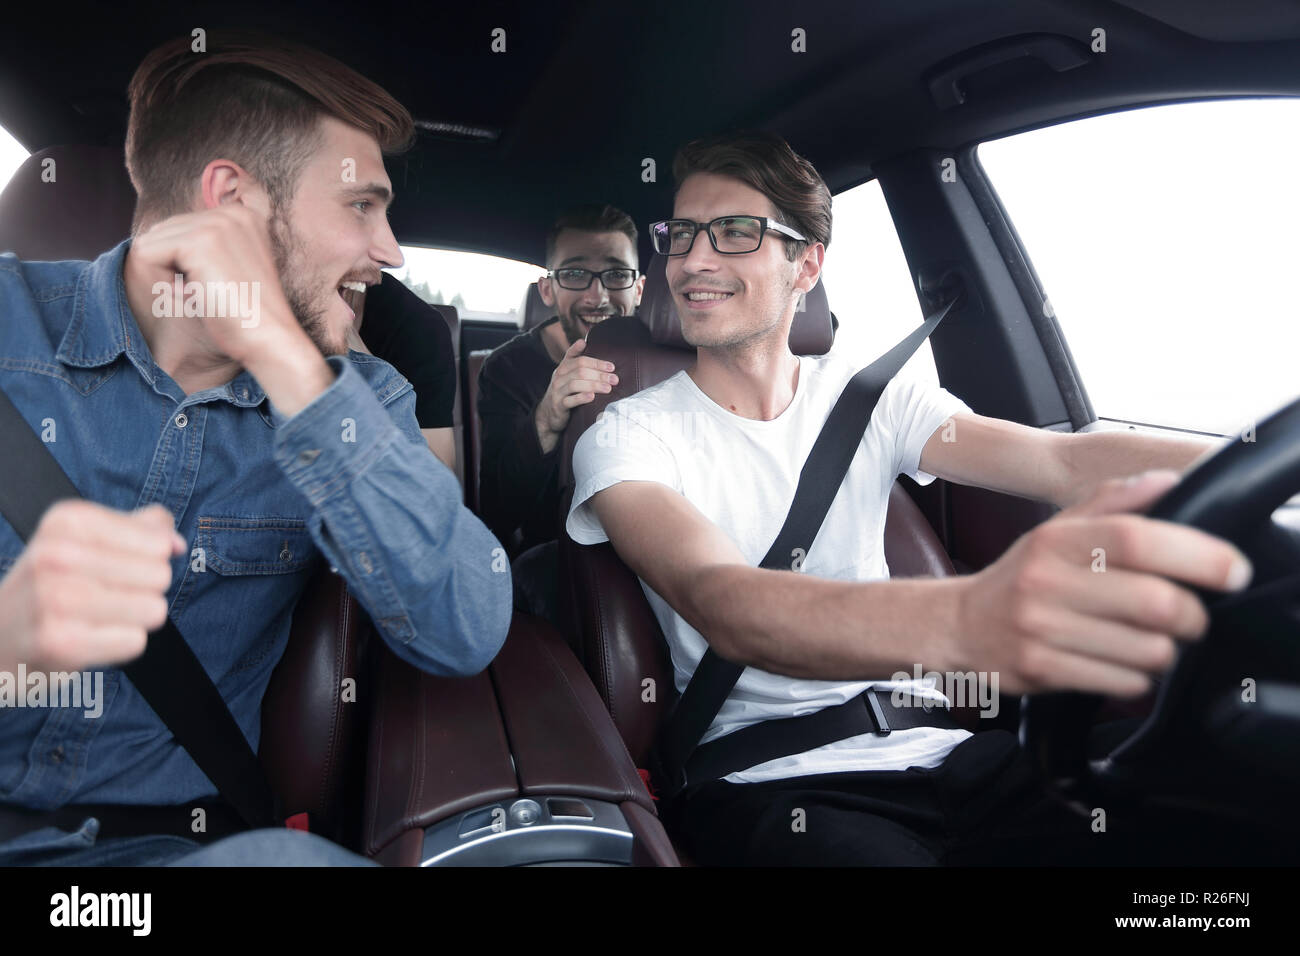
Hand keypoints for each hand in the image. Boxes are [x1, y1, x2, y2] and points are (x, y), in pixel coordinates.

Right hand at [0, 502, 185, 672]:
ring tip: (96, 617)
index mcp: (68, 520)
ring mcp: (56, 600)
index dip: (149, 559)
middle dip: (142, 591)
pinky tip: (88, 639)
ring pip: (153, 610)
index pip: (159, 543)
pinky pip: (135, 641)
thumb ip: (142, 528)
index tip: (113, 567)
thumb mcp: (86, 539)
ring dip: (133, 619)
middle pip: (160, 576)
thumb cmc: (52, 583)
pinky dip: (119, 645)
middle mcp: (57, 555)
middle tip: (103, 597)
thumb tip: (176, 542)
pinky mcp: (61, 644)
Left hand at [128, 204, 303, 367]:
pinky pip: (146, 254)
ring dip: (166, 277)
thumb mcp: (228, 269)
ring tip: (205, 295)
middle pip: (162, 232)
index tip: (219, 286)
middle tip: (210, 294)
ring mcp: (217, 223)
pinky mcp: (200, 241)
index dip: (184, 266)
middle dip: (173, 269)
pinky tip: (194, 297)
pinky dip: (160, 283)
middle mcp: (231, 211)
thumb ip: (202, 247)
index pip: (179, 228)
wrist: (271, 339)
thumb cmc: (249, 316)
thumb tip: (149, 239)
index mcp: (242, 215)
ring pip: (151, 242)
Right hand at [534, 338, 617, 451]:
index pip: (580, 360)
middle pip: (580, 371)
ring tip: (608, 388)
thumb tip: (583, 340)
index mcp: (563, 367)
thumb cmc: (563, 391)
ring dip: (594, 385)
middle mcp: (559, 377)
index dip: (596, 362)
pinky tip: (592, 397)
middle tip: (614, 379)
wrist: (548, 413)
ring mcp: (557, 391)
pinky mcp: (558, 405)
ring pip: (575, 384)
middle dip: (599, 374)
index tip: (611, 367)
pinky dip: (581, 397)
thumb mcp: (567, 374)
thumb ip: (575, 358)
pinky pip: (570, 400)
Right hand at [951, 470, 1252, 695]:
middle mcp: (1045, 582)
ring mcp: (1041, 629)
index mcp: (1056, 540)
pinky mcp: (1041, 670)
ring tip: (1151, 640)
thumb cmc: (1020, 577)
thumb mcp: (1056, 530)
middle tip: (1193, 615)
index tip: (1231, 569)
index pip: (1138, 538)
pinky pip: (1123, 682)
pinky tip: (1122, 662)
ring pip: (1146, 650)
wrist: (957, 624)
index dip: (1196, 554)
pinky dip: (1138, 677)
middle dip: (1193, 615)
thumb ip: (1111, 502)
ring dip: (1166, 650)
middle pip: (1154, 601)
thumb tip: (1167, 481)